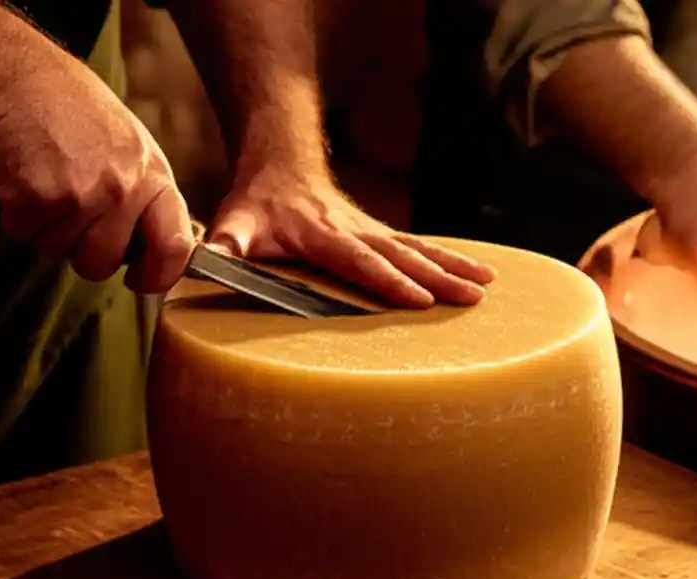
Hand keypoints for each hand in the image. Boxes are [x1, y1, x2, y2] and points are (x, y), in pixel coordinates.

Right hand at [0, 62, 195, 293]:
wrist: (19, 76)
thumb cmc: (72, 110)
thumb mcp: (131, 148)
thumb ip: (146, 197)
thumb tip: (154, 248)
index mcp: (154, 177)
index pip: (175, 248)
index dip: (157, 275)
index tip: (140, 280)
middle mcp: (124, 190)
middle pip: (103, 263)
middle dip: (80, 250)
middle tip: (67, 210)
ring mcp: (83, 195)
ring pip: (58, 251)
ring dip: (44, 228)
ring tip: (44, 182)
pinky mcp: (39, 198)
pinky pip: (23, 233)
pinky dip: (14, 213)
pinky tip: (20, 176)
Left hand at [206, 167, 496, 307]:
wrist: (282, 161)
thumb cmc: (257, 203)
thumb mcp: (235, 222)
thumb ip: (225, 244)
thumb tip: (209, 261)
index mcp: (322, 233)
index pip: (359, 260)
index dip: (387, 279)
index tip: (416, 298)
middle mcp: (354, 230)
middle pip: (402, 255)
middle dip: (438, 277)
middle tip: (471, 297)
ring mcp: (372, 230)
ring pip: (419, 248)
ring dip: (454, 266)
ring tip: (487, 284)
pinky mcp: (382, 233)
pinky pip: (421, 246)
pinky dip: (451, 258)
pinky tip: (479, 272)